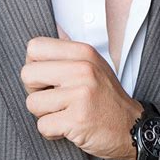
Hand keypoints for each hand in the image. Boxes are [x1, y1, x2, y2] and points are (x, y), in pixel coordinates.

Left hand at [20, 35, 142, 159]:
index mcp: (83, 52)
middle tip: (54, 99)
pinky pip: (42, 126)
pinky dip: (52, 132)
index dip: (35, 65)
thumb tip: (56, 27)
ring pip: (32, 103)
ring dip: (44, 114)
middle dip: (35, 91)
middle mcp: (82, 69)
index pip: (34, 47)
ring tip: (64, 113)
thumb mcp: (94, 65)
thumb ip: (71, 50)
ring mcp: (80, 94)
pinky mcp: (77, 120)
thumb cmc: (106, 97)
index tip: (48, 78)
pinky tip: (68, 127)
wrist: (131, 127)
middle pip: (27, 74)